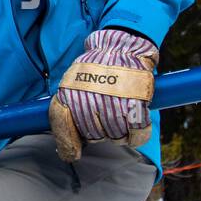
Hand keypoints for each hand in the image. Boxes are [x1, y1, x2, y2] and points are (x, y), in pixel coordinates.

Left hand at [48, 28, 157, 162]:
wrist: (122, 46)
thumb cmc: (98, 67)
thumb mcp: (72, 83)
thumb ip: (65, 111)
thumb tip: (68, 153)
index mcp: (69, 93)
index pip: (63, 125)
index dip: (68, 143)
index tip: (72, 154)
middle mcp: (89, 99)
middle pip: (93, 136)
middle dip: (99, 132)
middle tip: (106, 116)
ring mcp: (114, 103)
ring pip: (115, 137)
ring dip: (119, 133)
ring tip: (121, 114)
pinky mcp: (137, 104)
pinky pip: (136, 134)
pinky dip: (137, 135)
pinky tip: (135, 127)